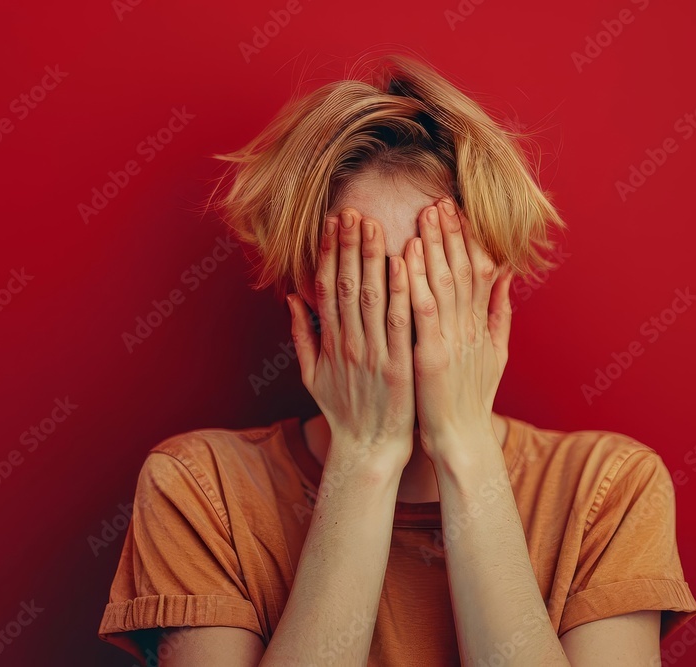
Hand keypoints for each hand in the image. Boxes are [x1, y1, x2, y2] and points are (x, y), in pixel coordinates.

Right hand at [288, 208, 415, 472]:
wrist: (369, 450)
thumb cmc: (345, 412)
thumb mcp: (313, 375)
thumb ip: (303, 335)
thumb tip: (291, 298)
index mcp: (331, 343)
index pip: (328, 288)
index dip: (331, 253)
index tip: (334, 222)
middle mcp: (350, 344)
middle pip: (347, 285)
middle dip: (350, 246)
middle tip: (353, 210)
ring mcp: (375, 355)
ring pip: (372, 298)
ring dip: (372, 259)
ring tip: (374, 224)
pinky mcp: (399, 367)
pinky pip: (400, 324)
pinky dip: (401, 292)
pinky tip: (404, 264)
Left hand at [402, 198, 513, 461]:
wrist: (462, 440)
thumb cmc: (471, 399)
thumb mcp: (495, 353)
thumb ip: (500, 313)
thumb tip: (507, 276)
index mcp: (480, 325)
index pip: (478, 271)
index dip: (468, 240)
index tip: (457, 211)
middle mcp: (469, 327)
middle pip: (462, 270)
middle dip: (451, 234)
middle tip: (440, 201)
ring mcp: (452, 340)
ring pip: (444, 283)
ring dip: (435, 247)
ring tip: (425, 215)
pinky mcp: (433, 356)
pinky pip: (423, 311)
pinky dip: (417, 282)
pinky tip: (408, 256)